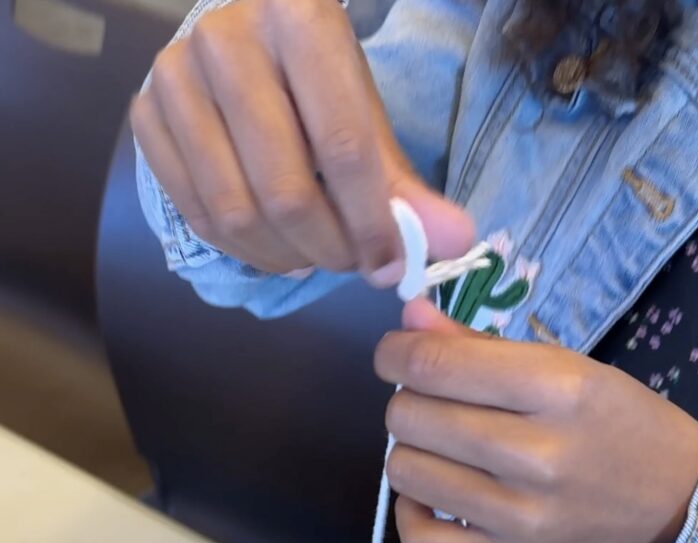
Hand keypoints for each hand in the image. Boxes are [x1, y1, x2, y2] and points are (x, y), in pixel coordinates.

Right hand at [130, 0, 472, 281]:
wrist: (243, 39)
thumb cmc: (314, 80)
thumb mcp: (365, 115)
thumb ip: (406, 186)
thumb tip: (456, 244)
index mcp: (298, 18)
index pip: (342, 146)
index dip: (371, 222)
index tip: (389, 267)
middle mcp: (226, 40)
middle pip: (284, 190)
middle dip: (328, 248)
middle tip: (349, 264)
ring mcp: (175, 76)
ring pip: (235, 212)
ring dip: (285, 257)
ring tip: (314, 258)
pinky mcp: (146, 114)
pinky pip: (197, 214)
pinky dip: (244, 250)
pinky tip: (276, 249)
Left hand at [375, 301, 697, 542]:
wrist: (678, 507)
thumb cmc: (622, 425)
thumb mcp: (568, 369)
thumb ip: (481, 346)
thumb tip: (407, 320)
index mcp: (557, 390)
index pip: (435, 365)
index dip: (395, 355)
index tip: (394, 356)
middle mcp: (536, 455)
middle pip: (410, 418)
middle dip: (407, 401)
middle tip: (432, 405)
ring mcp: (520, 518)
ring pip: (405, 473)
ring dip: (409, 452)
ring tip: (439, 449)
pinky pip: (419, 540)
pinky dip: (411, 512)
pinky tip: (431, 495)